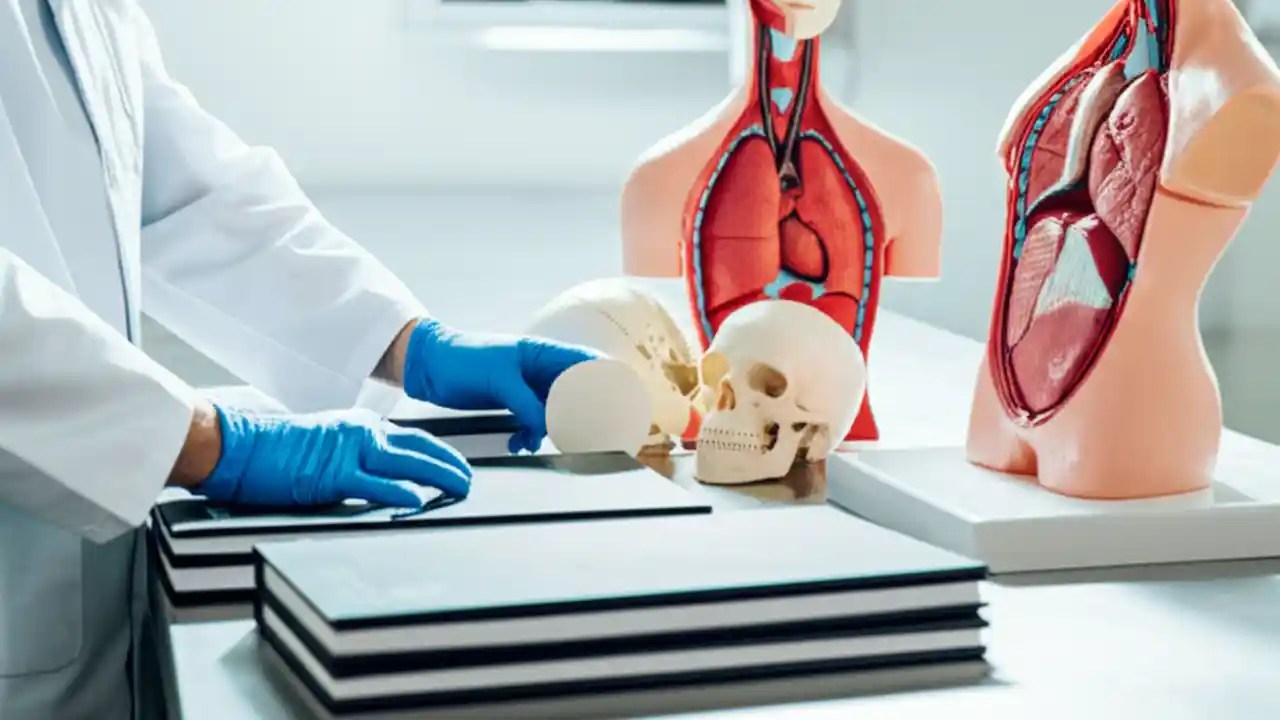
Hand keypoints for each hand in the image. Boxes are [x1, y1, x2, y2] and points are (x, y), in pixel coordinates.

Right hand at [191, 405, 471, 507]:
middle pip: (420, 447)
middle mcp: (361, 433)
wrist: (239, 444)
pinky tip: (419, 501)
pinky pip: (375, 485)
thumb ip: (354, 456)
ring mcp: (348, 452)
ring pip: (407, 463)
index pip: (413, 438)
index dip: (440, 452)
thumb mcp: (325, 443)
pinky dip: (400, 492)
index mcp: (360, 425)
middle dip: (450, 463)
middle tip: (472, 479)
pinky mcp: (332, 475)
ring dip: (439, 476)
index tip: (459, 465)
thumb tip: (377, 476)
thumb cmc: (276, 449)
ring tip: (461, 489)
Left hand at [401, 319, 600, 452]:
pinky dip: (529, 436)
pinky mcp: (514, 404)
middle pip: (575, 395)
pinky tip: (517, 442)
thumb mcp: (499, 380)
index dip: (604, 383)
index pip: (586, 365)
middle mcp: (541, 371)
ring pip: (554, 414)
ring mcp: (528, 388)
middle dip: (577, 416)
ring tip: (532, 440)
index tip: (614, 406)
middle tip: (576, 436)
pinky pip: (533, 424)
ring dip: (548, 431)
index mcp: (544, 354)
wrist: (428, 367)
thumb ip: (527, 405)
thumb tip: (548, 428)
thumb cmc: (462, 358)